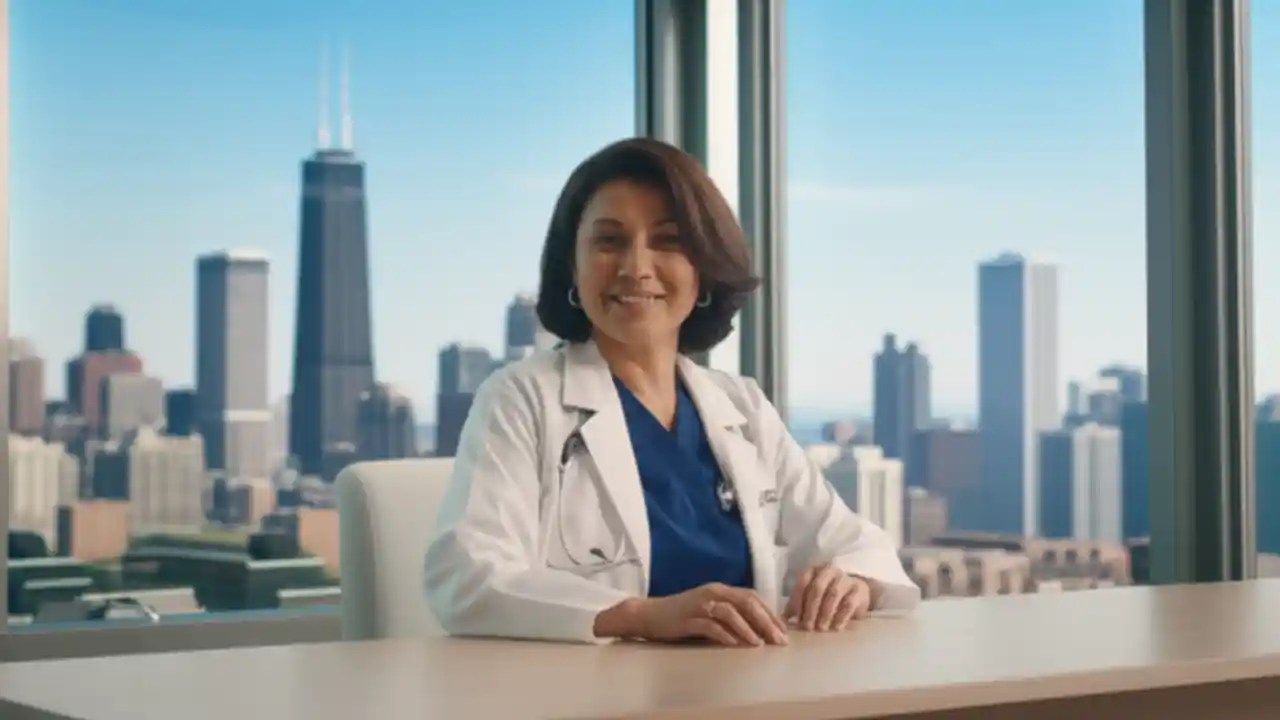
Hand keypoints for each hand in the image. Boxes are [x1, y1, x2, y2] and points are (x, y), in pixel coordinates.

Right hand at [630, 583, 788, 646]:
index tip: (784, 631)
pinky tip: (734, 644)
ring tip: (759, 644)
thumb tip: (759, 629)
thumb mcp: (711, 610)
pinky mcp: (687, 618)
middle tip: (779, 640)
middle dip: (766, 621)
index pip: (753, 597)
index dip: (770, 613)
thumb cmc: (683, 615)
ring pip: (730, 612)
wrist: (650, 615)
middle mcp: (713, 592)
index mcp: (721, 589)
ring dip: (747, 628)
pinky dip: (724, 634)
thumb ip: (731, 614)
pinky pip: (710, 625)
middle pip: (746, 602)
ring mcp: (700, 604)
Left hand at [784, 564, 872, 631]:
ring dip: (825, 613)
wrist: (858, 592)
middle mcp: (829, 571)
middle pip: (817, 588)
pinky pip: (849, 603)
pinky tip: (836, 628)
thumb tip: (782, 620)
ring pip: (833, 594)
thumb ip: (797, 605)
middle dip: (810, 608)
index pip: (802, 582)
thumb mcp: (812, 597)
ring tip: (821, 629)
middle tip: (807, 627)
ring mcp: (845, 579)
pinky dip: (841, 617)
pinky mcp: (858, 590)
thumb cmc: (828, 595)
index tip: (794, 618)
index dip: (797, 600)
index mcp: (814, 570)